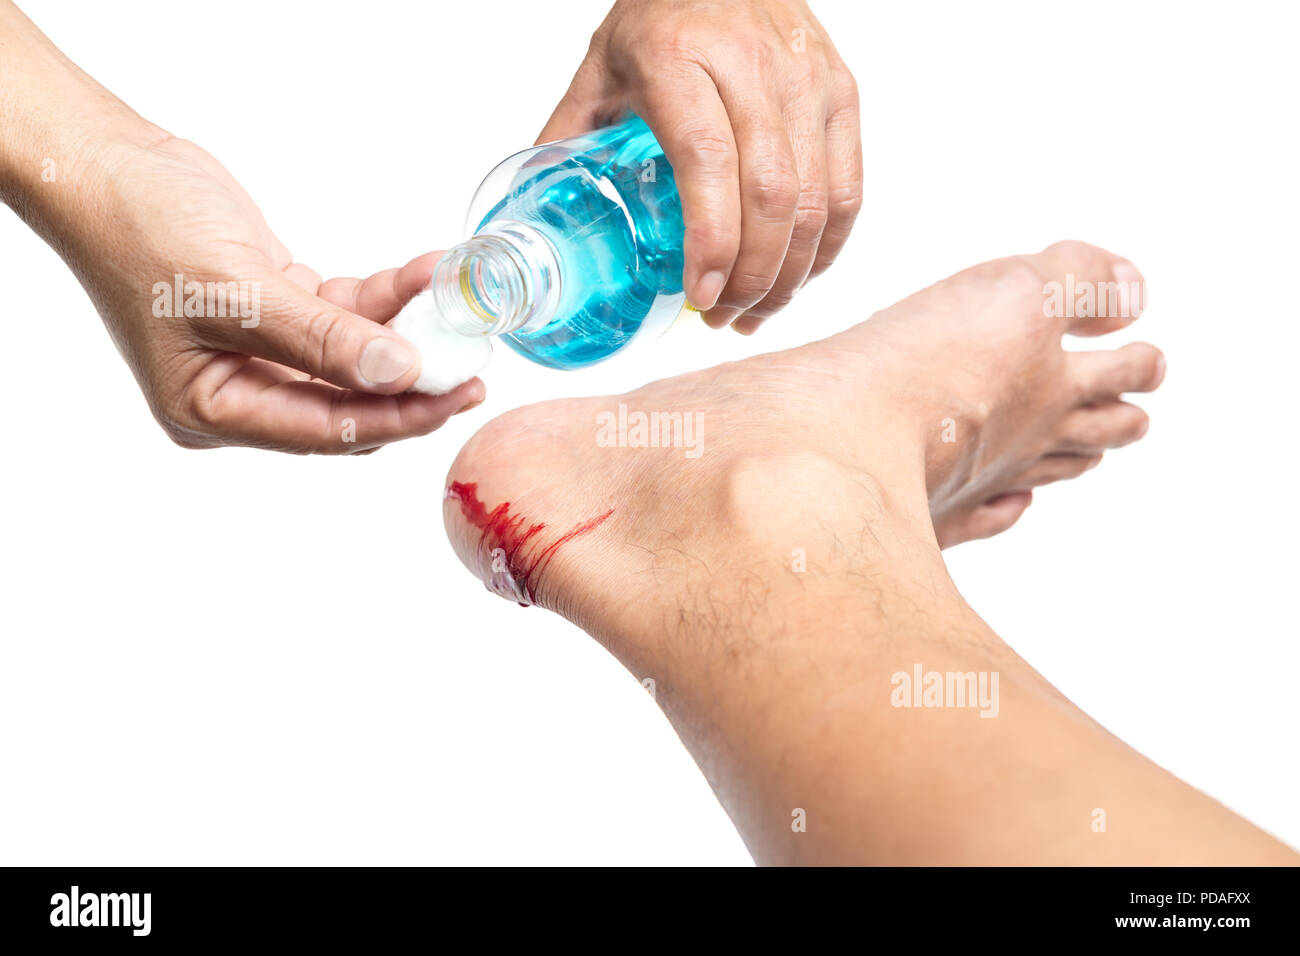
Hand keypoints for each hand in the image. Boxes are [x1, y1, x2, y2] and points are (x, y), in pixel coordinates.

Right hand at [45, 133, 482, 453]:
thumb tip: (398, 374)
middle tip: (471, 358)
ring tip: (452, 294)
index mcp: (215, 411)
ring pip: (354, 358)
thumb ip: (321, 339)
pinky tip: (422, 275)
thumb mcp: (234, 290)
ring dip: (403, 326)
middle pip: (348, 404)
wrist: (109, 163)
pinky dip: (382, 299)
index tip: (458, 395)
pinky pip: (345, 318)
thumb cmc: (141, 228)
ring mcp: (262, 354)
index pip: (328, 431)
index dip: (400, 417)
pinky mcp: (280, 315)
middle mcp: (242, 391)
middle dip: (411, 378)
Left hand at [538, 0, 861, 333]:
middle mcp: (753, 68)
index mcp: (679, 62)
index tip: (699, 294)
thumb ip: (570, 139)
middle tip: (723, 317)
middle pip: (771, 197)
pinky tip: (797, 275)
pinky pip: (849, 189)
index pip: (708, 163)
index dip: (711, 241)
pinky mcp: (841, 93)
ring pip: (817, 202)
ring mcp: (807, 80)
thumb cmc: (662, 13)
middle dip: (752, 277)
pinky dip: (827, 247)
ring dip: (790, 274)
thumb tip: (540, 219)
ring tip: (755, 310)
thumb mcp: (601, 67)